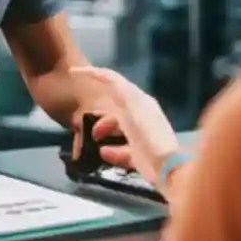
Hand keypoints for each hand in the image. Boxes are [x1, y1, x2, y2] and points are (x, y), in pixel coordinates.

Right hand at [70, 66, 180, 186]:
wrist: (167, 166)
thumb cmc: (148, 132)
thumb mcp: (132, 104)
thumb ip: (119, 87)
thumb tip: (104, 74)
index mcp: (138, 101)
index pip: (113, 81)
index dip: (94, 74)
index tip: (73, 73)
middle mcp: (139, 116)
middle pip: (113, 109)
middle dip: (99, 115)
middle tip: (87, 124)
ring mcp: (140, 136)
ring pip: (116, 129)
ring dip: (103, 132)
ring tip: (95, 140)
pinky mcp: (139, 156)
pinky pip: (121, 150)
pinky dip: (112, 151)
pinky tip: (104, 153)